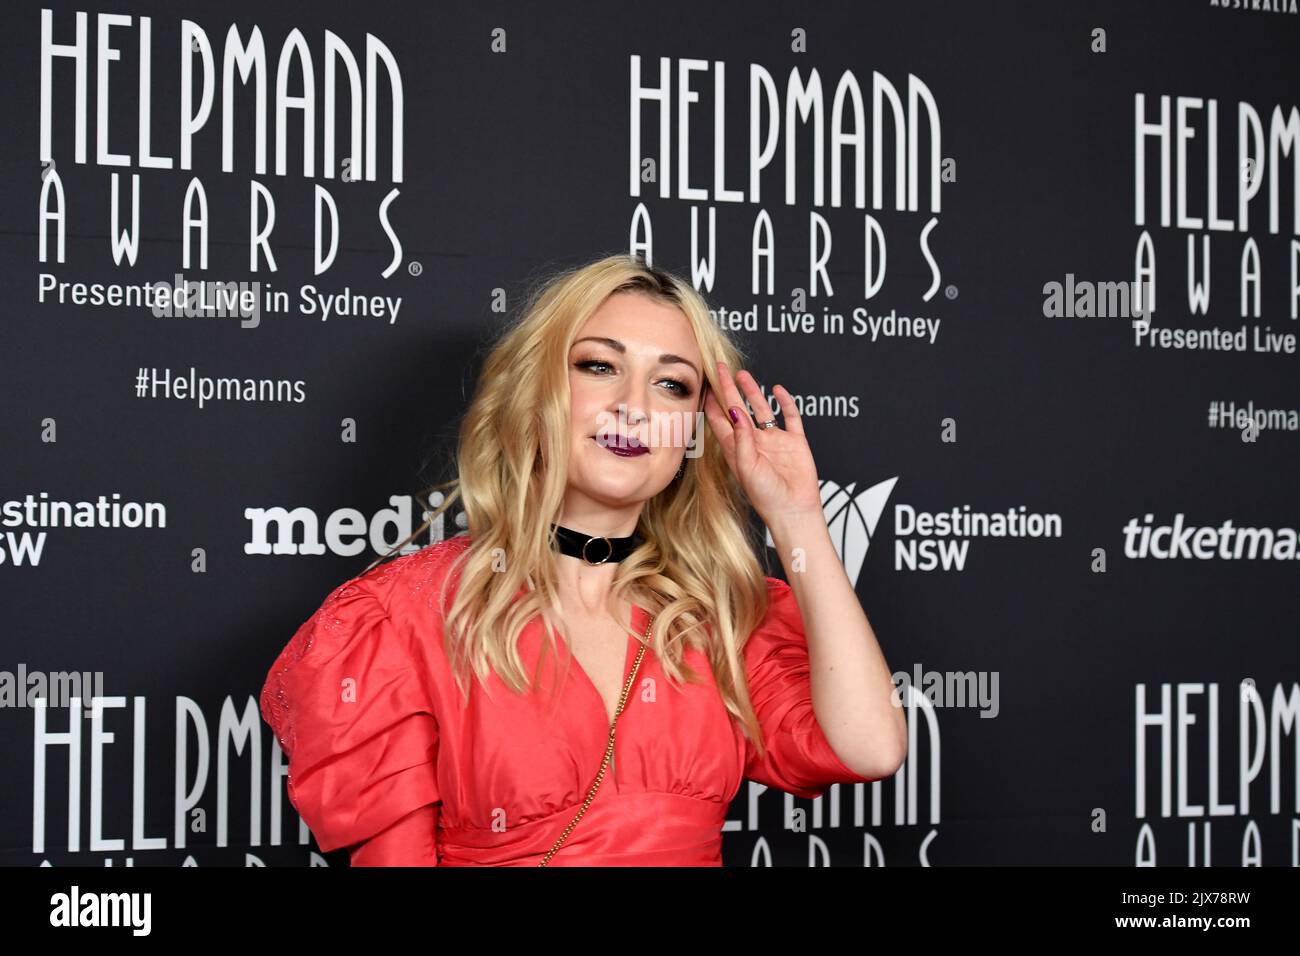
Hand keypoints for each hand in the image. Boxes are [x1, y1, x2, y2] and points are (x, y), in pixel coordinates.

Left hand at [702, 361, 823, 525]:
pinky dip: (786, 402)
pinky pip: (790, 416)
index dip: (712, 402)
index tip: (705, 383)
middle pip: (738, 408)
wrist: (794, 510)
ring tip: (743, 374)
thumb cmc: (766, 496)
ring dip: (753, 391)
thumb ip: (741, 438)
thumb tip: (734, 410)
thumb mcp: (747, 467)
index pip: (720, 420)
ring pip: (761, 409)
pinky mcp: (795, 441)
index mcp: (737, 449)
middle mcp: (754, 442)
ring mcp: (774, 440)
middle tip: (720, 368)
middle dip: (728, 388)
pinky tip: (779, 389)